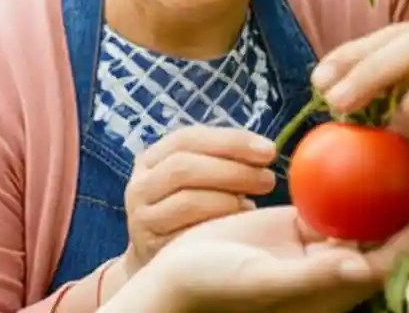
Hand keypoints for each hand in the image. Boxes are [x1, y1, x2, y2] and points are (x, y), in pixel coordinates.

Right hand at [104, 179, 408, 312]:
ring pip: (361, 214)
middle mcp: (332, 268)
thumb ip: (310, 276)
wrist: (174, 279)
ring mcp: (314, 247)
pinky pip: (328, 200)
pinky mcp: (293, 228)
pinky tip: (358, 150)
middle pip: (385, 233)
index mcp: (333, 288)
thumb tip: (359, 265)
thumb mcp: (260, 280)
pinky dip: (346, 179)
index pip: (391, 256)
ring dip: (385, 187)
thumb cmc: (213, 288)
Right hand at [123, 126, 277, 269]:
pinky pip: (190, 231)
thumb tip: (265, 150)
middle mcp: (140, 184)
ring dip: (228, 198)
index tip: (269, 150)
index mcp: (151, 159)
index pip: (188, 139)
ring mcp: (142, 216)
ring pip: (188, 199)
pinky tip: (237, 227)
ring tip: (254, 203)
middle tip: (269, 179)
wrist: (160, 269)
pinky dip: (218, 224)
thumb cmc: (190, 214)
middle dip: (233, 169)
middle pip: (185, 166)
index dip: (230, 141)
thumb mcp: (195, 182)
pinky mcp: (151, 246)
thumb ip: (220, 162)